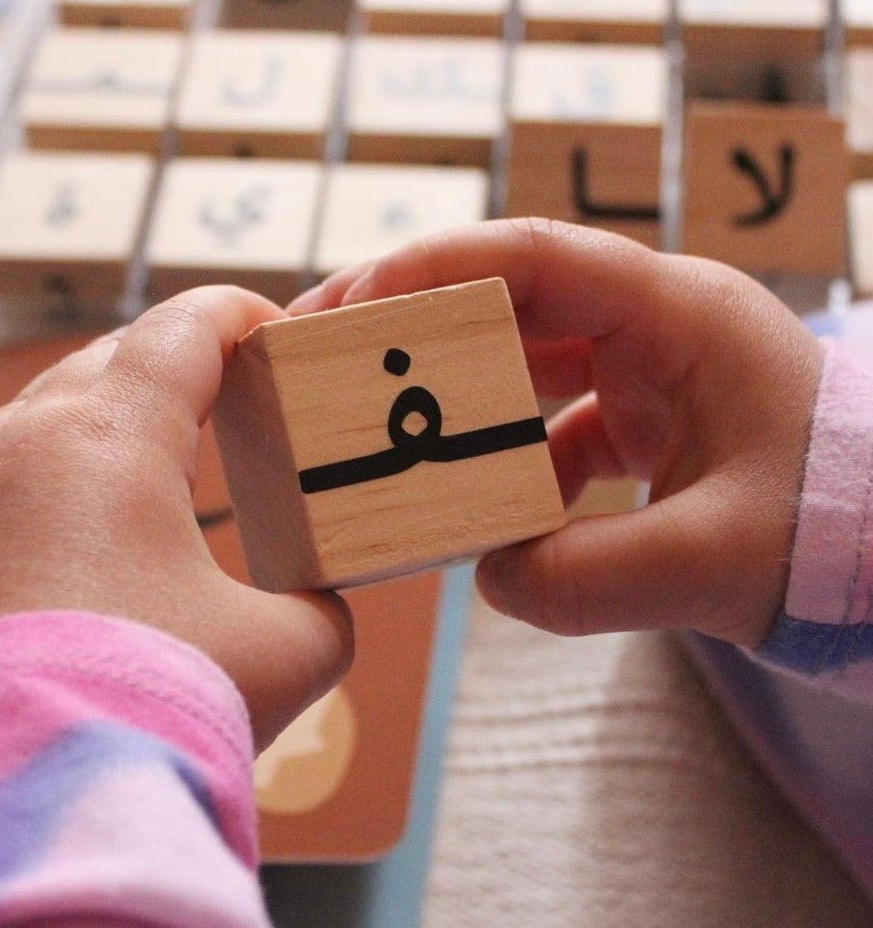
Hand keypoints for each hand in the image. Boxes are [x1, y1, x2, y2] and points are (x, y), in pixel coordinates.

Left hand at [0, 286, 353, 749]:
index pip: (183, 330)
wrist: (0, 807)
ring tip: (144, 472)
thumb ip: (322, 615)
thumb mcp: (283, 655)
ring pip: (35, 427)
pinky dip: (37, 500)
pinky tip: (63, 555)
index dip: (238, 315)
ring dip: (96, 432)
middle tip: (219, 401)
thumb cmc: (145, 704)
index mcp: (110, 436)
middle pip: (104, 366)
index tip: (270, 329)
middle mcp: (18, 447)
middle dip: (169, 370)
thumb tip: (318, 611)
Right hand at [290, 219, 823, 646]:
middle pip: (502, 296)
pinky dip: (501, 460)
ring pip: (516, 359)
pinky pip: (545, 423)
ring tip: (369, 426)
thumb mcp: (721, 559)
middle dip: (407, 323)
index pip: (533, 256)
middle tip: (316, 354)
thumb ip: (595, 577)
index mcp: (679, 313)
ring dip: (445, 392)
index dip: (431, 272)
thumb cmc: (845, 527)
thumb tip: (488, 579)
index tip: (350, 312)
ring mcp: (643, 370)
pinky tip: (476, 506)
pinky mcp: (640, 419)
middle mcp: (652, 324)